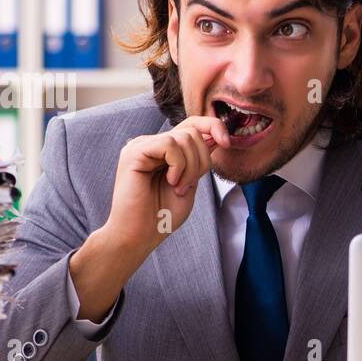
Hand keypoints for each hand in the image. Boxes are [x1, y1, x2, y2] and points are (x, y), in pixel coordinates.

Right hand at [102, 114, 230, 256]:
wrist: (139, 236)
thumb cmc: (162, 216)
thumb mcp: (190, 183)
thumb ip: (199, 160)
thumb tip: (216, 137)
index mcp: (164, 151)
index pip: (192, 124)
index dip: (214, 126)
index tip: (226, 143)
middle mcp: (151, 144)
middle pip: (193, 131)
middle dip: (201, 161)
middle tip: (188, 185)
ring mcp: (141, 146)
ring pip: (184, 137)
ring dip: (190, 167)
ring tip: (178, 187)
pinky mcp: (135, 152)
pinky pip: (170, 144)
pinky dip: (178, 166)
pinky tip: (170, 182)